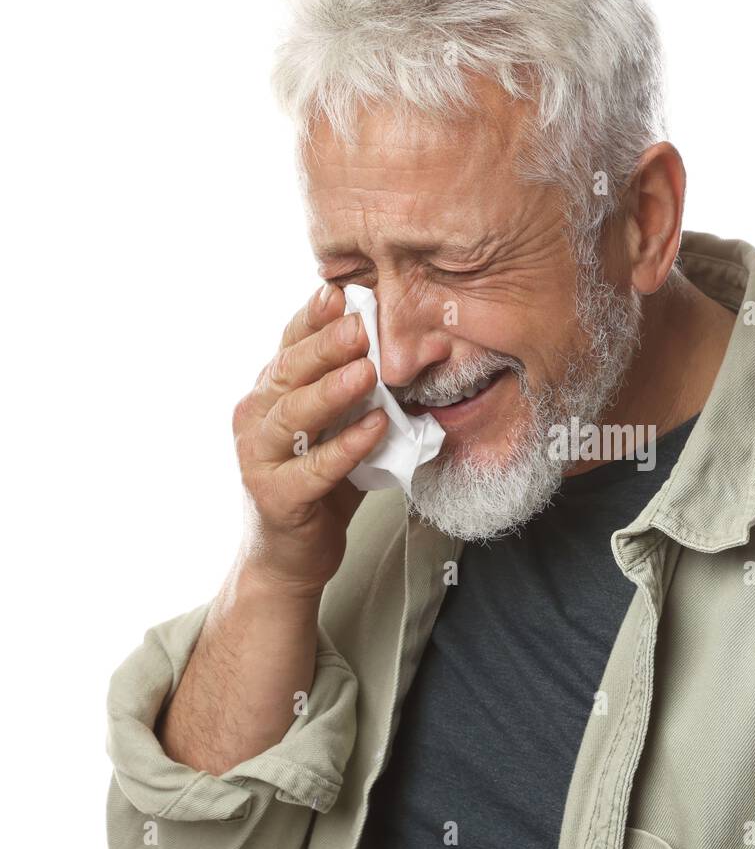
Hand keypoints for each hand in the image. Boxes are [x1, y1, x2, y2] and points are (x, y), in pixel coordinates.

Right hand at [231, 282, 388, 596]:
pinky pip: (315, 467)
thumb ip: (355, 394)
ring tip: (368, 370)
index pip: (290, 345)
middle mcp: (256, 418)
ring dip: (333, 389)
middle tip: (360, 323)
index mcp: (270, 394)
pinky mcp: (277, 496)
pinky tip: (376, 427)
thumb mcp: (335, 428)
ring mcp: (260, 457)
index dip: (312, 318)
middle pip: (290, 371)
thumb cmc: (318, 485)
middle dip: (325, 344)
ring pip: (295, 414)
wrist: (291, 557)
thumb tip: (403, 353)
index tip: (338, 291)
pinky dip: (347, 446)